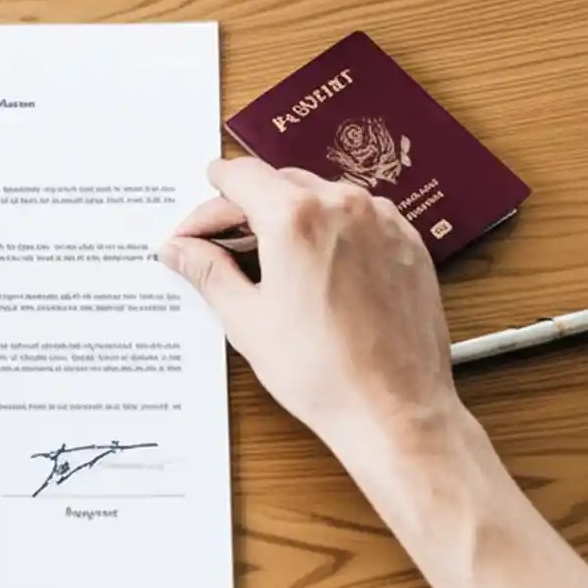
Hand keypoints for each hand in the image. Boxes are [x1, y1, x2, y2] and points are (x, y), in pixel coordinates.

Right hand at [160, 157, 458, 454]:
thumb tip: (181, 249)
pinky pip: (358, 217)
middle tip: (220, 247)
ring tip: (268, 262)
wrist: (394, 410)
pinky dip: (330, 230)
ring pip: (320, 196)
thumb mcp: (247, 320)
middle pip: (278, 182)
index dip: (207, 202)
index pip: (239, 177)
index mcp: (296, 218)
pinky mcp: (407, 241)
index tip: (195, 227)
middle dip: (244, 209)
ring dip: (288, 217)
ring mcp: (382, 221)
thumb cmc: (325, 373)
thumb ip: (208, 271)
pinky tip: (315, 269)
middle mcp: (343, 205)